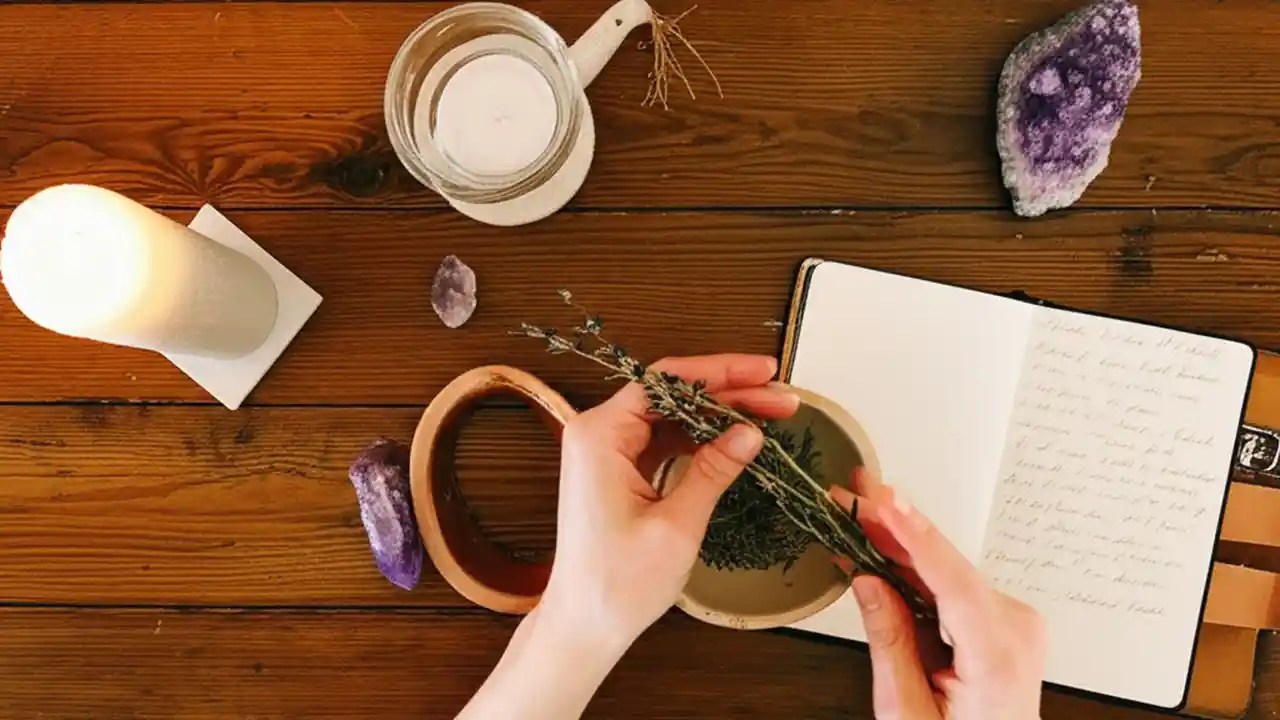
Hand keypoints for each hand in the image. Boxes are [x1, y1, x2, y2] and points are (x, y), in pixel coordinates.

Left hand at [540, 353, 798, 645]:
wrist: (584, 625)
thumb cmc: (617, 584)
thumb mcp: (677, 526)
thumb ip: (714, 471)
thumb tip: (750, 432)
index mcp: (600, 436)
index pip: (667, 382)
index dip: (720, 373)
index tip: (763, 372)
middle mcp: (597, 434)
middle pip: (672, 394)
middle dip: (728, 393)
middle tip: (779, 398)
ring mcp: (607, 452)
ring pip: (672, 416)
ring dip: (719, 415)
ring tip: (768, 415)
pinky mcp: (617, 471)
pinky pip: (664, 440)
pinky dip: (701, 439)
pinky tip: (736, 441)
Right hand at [831, 470, 1045, 719]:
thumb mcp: (907, 713)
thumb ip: (889, 643)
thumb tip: (868, 582)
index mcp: (998, 659)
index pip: (953, 582)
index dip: (915, 536)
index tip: (885, 501)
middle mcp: (1015, 632)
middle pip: (946, 567)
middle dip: (894, 526)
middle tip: (853, 492)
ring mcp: (1011, 623)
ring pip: (944, 572)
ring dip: (898, 542)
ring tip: (856, 510)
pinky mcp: (999, 621)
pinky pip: (950, 586)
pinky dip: (912, 568)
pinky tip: (879, 545)